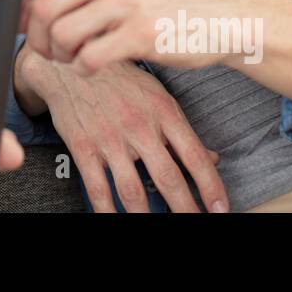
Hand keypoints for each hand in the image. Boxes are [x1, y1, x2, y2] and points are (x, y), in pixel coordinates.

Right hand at [16, 46, 228, 212]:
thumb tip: (212, 157)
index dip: (211, 187)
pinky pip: (98, 188)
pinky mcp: (83, 147)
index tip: (220, 209)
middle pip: (169, 178)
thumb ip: (182, 129)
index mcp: (163, 112)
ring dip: (147, 218)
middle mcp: (139, 126)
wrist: (71, 62)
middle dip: (185, 209)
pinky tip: (114, 220)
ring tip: (156, 228)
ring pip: (133, 191)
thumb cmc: (119, 79)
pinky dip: (107, 211)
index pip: (195, 156)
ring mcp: (110, 138)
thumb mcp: (157, 95)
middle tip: (195, 225)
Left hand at [20, 0, 242, 74]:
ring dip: (60, 55)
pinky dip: (83, 68)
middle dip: (37, 38)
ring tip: (75, 56)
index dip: (15, 1)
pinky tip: (96, 64)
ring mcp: (128, 1)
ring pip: (62, 35)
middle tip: (50, 49)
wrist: (222, 15)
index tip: (17, 22)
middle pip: (42, 9)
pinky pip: (88, 59)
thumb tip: (20, 3)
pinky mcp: (142, 34)